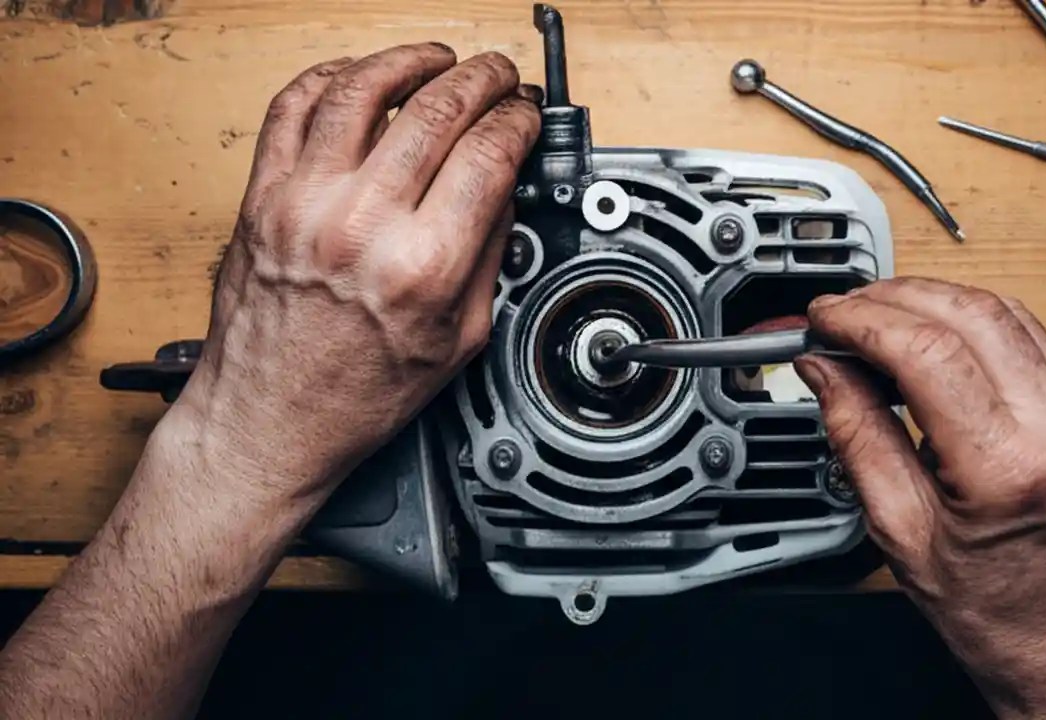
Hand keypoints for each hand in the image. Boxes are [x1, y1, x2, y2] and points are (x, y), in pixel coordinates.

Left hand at [175, 44, 540, 501]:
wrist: (269, 422)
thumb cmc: (356, 396)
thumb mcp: (458, 341)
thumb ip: (485, 256)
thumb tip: (501, 189)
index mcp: (422, 267)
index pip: (487, 155)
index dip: (518, 120)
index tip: (525, 115)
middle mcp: (361, 226)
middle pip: (436, 110)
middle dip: (481, 79)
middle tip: (497, 75)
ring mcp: (303, 204)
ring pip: (361, 91)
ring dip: (409, 61)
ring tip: (436, 59)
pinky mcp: (261, 198)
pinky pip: (291, 109)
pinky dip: (331, 78)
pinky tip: (359, 76)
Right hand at [794, 278, 1045, 718]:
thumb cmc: (997, 612)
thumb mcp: (901, 531)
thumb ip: (858, 435)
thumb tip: (825, 369)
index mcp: (1009, 468)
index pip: (927, 350)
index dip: (863, 321)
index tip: (824, 318)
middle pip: (967, 312)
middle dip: (891, 299)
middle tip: (840, 313)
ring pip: (1002, 310)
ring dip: (931, 300)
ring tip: (876, 318)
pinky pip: (1028, 335)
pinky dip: (970, 320)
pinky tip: (930, 333)